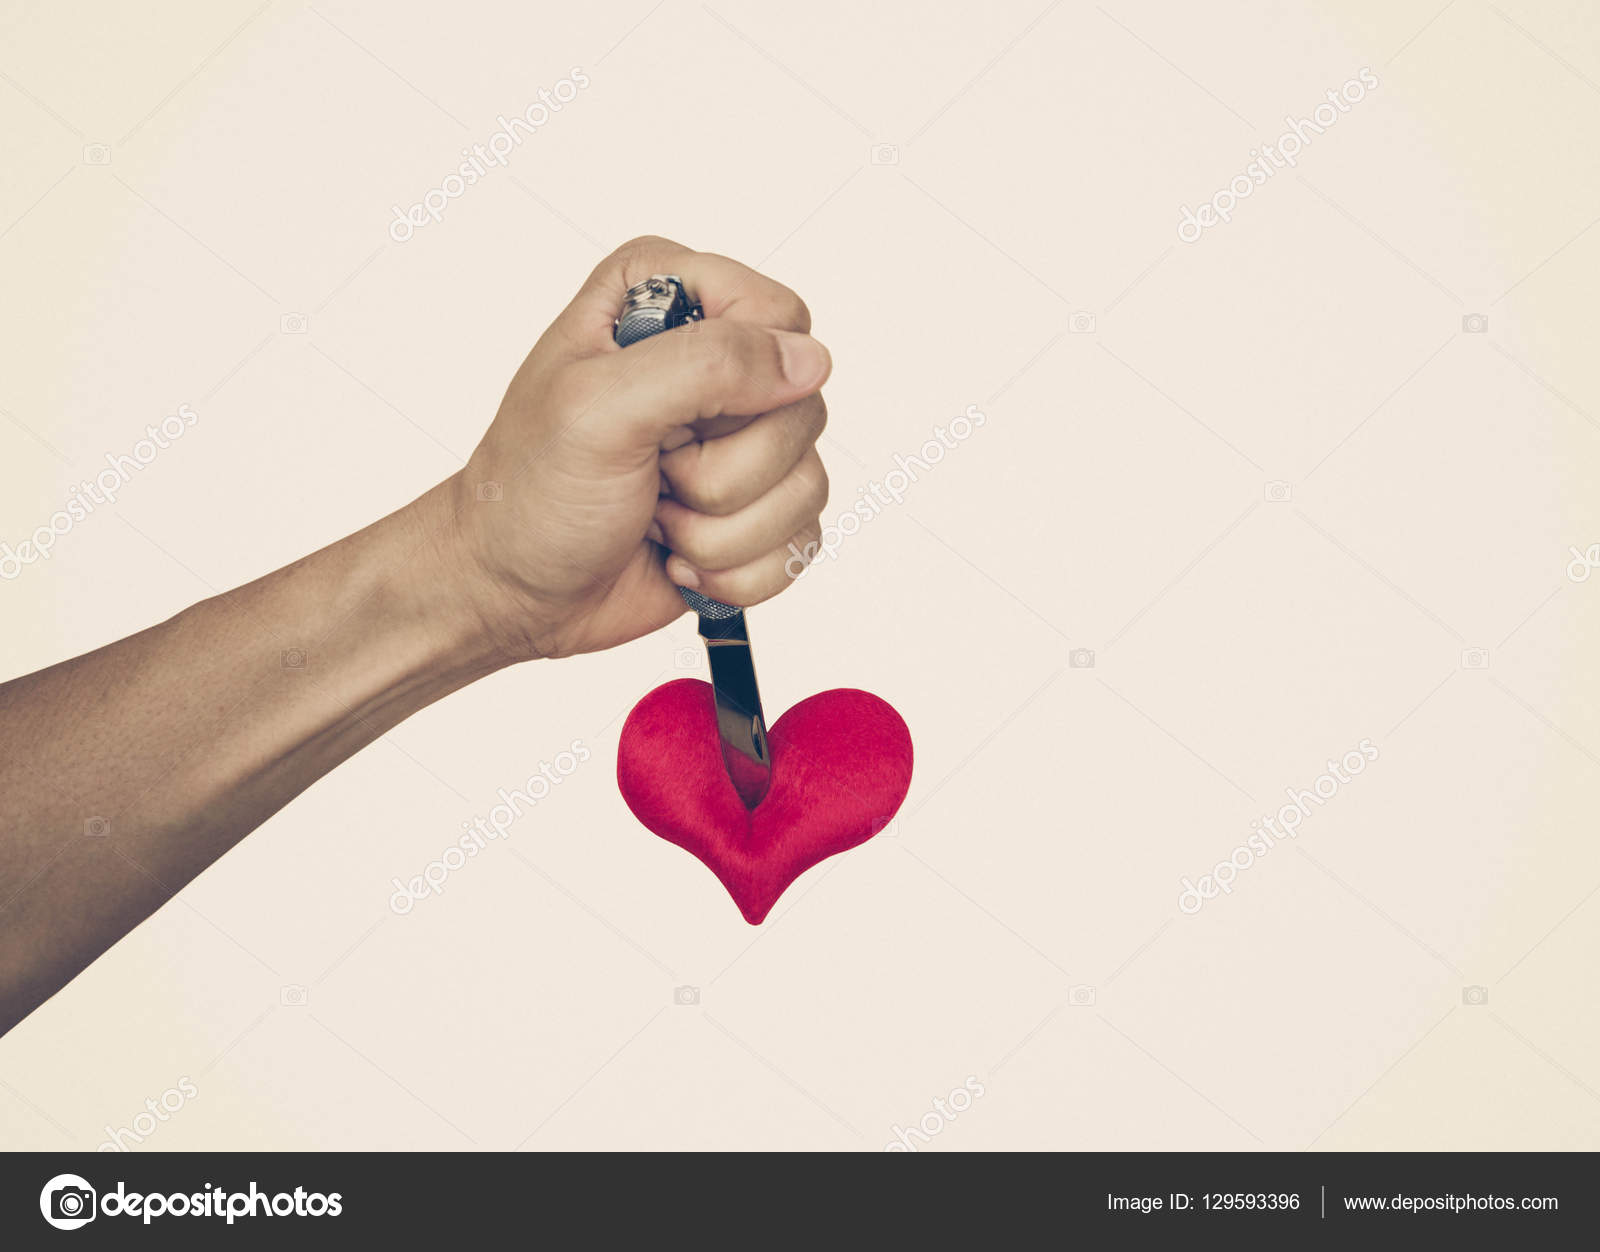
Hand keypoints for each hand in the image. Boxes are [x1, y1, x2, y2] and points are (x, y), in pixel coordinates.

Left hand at [441, 236, 830, 660]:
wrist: (511, 590)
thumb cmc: (530, 492)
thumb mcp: (597, 408)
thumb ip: (705, 365)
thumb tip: (807, 362)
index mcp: (669, 296)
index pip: (779, 314)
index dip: (743, 379)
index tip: (671, 419)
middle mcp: (715, 358)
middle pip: (802, 408)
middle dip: (723, 473)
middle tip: (653, 477)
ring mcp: (742, 438)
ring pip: (807, 484)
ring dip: (723, 531)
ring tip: (657, 521)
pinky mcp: (758, 508)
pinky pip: (802, 541)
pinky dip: (737, 571)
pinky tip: (679, 559)